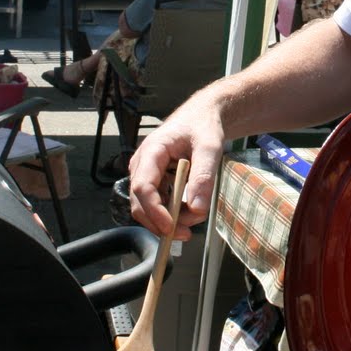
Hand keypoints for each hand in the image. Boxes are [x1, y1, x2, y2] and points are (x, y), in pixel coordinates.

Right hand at [128, 97, 225, 239]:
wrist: (202, 117)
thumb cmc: (203, 126)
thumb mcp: (210, 148)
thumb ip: (204, 177)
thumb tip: (198, 209)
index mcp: (152, 151)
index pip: (142, 187)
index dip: (154, 210)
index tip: (171, 227)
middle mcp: (143, 164)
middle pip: (140, 203)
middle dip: (161, 222)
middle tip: (187, 233)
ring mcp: (146, 173)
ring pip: (147, 207)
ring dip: (168, 220)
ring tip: (195, 217)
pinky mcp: (154, 180)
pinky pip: (157, 203)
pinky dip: (171, 213)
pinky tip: (189, 210)